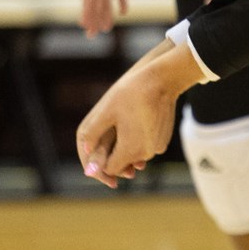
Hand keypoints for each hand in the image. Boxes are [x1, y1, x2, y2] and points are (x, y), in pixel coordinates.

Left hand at [75, 55, 182, 186]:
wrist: (163, 80)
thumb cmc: (131, 93)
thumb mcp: (106, 112)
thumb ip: (92, 135)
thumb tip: (85, 154)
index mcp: (130, 150)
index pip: (110, 170)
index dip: (99, 165)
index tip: (93, 153)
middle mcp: (146, 153)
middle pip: (123, 164)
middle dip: (111, 156)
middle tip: (100, 141)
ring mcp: (157, 147)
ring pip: (135, 155)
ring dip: (124, 148)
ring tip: (115, 130)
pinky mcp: (164, 139)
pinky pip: (145, 146)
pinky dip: (137, 141)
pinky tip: (131, 124)